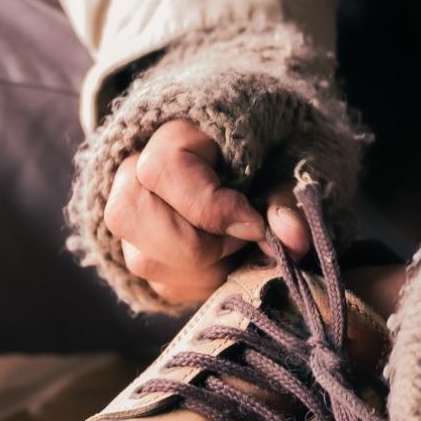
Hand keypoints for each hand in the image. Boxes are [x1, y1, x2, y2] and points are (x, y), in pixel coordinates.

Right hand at [103, 119, 313, 306]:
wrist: (247, 175)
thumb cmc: (266, 161)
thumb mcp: (284, 169)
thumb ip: (288, 200)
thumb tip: (293, 238)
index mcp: (168, 136)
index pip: (161, 171)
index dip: (207, 207)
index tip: (253, 225)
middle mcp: (130, 174)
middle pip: (134, 218)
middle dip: (202, 245)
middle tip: (245, 238)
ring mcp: (127, 217)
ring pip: (144, 260)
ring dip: (203, 269)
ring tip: (237, 249)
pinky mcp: (136, 254)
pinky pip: (160, 284)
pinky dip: (201, 284)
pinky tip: (224, 263)